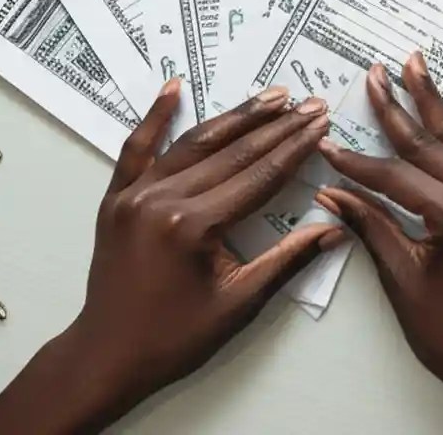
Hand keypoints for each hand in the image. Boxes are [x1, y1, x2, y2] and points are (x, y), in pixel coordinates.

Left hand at [0, 80, 343, 433]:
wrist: (108, 355)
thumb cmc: (175, 337)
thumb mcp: (240, 303)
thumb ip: (287, 260)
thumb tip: (335, 229)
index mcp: (192, 226)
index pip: (258, 176)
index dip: (294, 149)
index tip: (320, 125)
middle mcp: (161, 200)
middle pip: (231, 153)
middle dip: (276, 127)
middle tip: (309, 104)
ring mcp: (133, 195)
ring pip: (192, 143)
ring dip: (235, 117)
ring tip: (271, 96)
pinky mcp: (115, 197)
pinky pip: (136, 148)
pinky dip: (155, 117)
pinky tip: (174, 88)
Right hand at [315, 54, 442, 434]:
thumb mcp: (403, 280)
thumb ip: (372, 227)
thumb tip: (333, 192)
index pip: (393, 177)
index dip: (355, 163)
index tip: (327, 144)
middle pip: (427, 147)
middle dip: (395, 111)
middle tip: (373, 74)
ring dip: (436, 104)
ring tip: (416, 65)